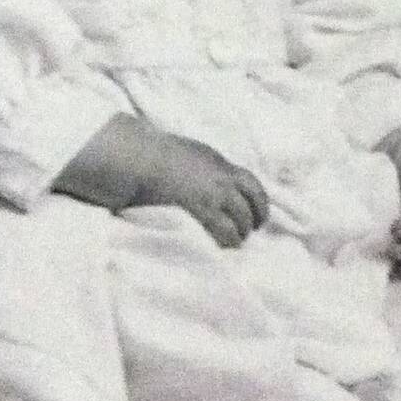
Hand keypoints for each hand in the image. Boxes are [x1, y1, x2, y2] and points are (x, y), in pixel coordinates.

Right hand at [55, 116, 269, 248]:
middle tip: (251, 232)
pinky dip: (227, 241)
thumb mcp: (191, 153)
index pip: (253, 183)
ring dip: (241, 234)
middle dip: (254, 219)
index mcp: (220, 163)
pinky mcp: (201, 210)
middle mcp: (222, 178)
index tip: (259, 214)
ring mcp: (213, 194)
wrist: (139, 158)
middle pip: (251, 204)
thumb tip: (213, 177)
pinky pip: (223, 231)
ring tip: (236, 243)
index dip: (260, 201)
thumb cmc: (156, 154)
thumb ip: (207, 166)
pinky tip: (225, 247)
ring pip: (241, 220)